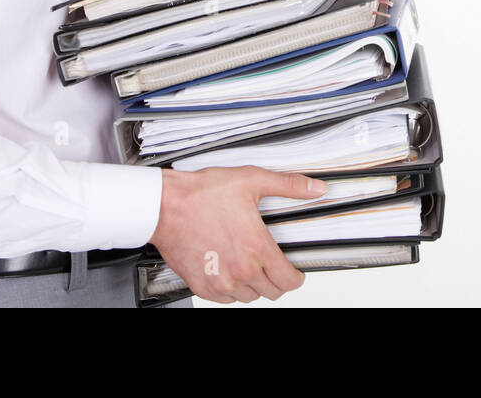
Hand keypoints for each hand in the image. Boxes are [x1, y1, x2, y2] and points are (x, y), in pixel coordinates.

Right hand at [149, 165, 327, 303]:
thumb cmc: (202, 194)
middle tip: (272, 264)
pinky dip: (231, 289)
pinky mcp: (201, 286)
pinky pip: (225, 299)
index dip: (296, 277)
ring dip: (254, 285)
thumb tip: (314, 189)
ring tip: (249, 265)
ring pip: (248, 298)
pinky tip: (229, 270)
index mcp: (256, 249)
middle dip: (276, 280)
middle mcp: (240, 270)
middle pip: (271, 292)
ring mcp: (220, 282)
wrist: (165, 206)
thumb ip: (288, 186)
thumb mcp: (251, 180)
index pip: (289, 281)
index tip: (294, 271)